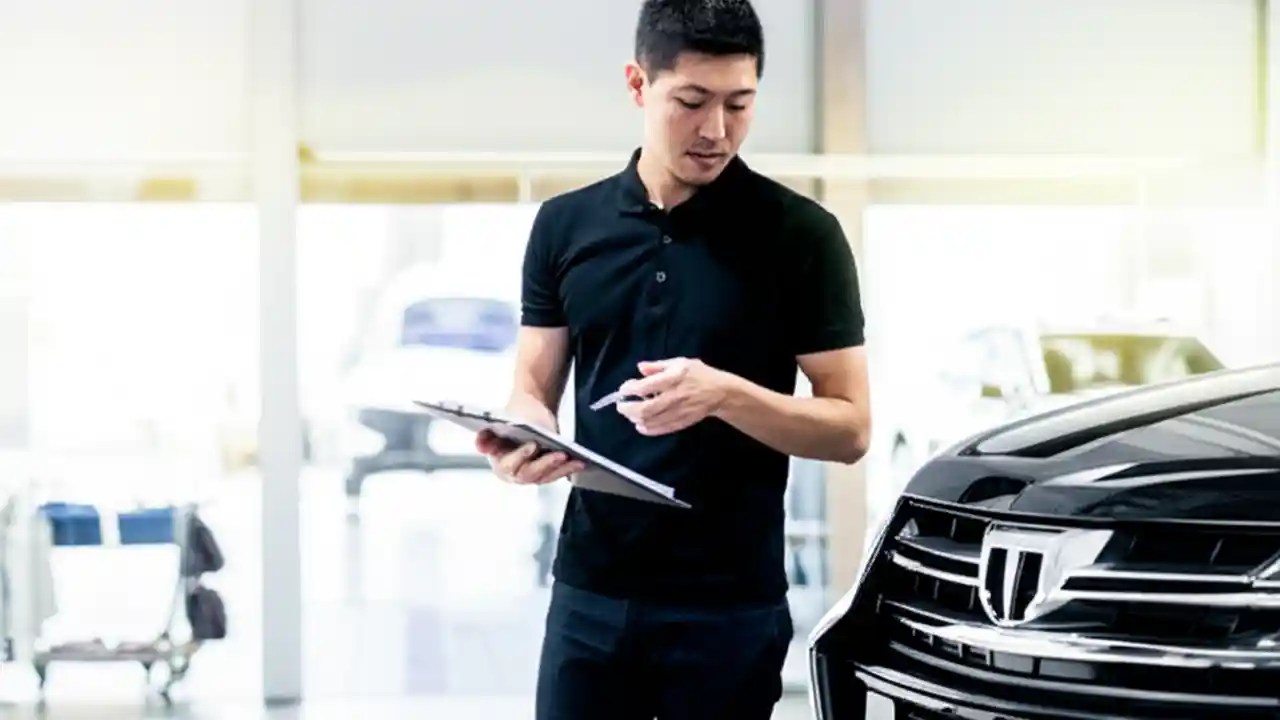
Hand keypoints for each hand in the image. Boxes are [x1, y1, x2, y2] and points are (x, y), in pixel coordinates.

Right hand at [475, 408, 584, 485]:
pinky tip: (580, 462)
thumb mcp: (500, 421)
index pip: (509, 465)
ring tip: (572, 458)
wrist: (530, 411)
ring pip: (545, 477)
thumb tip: (480, 446)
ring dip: (560, 469)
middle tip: (560, 454)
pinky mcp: (545, 473)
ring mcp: (530, 475)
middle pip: (529, 475)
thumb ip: (488, 434)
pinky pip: (556, 475)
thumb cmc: (515, 416)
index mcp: (498, 461)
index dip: (520, 457)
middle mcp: (512, 473)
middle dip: (545, 465)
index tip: (532, 445)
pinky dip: (567, 469)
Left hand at [614, 357, 729, 435]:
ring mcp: (678, 411)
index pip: (645, 386)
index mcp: (673, 378)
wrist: (721, 392)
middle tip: (620, 405)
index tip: (623, 390)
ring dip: (635, 419)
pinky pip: (661, 429)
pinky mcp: (682, 422)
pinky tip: (640, 426)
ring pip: (651, 421)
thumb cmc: (699, 374)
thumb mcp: (680, 362)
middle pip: (645, 408)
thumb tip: (640, 367)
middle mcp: (674, 396)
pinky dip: (647, 429)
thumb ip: (658, 366)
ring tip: (630, 414)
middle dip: (627, 408)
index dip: (630, 389)